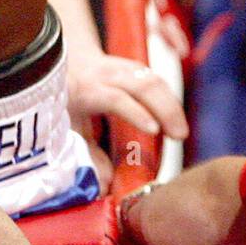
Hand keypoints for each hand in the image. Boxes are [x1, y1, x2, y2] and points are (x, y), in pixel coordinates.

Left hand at [67, 52, 187, 158]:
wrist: (64, 59)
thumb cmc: (66, 95)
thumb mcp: (68, 125)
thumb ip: (88, 154)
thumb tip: (105, 185)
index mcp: (87, 90)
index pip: (115, 98)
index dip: (136, 113)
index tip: (155, 130)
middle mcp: (106, 75)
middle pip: (142, 84)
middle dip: (165, 108)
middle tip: (179, 136)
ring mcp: (121, 67)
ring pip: (151, 79)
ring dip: (171, 104)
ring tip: (180, 130)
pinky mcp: (133, 67)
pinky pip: (154, 79)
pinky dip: (168, 97)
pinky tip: (176, 116)